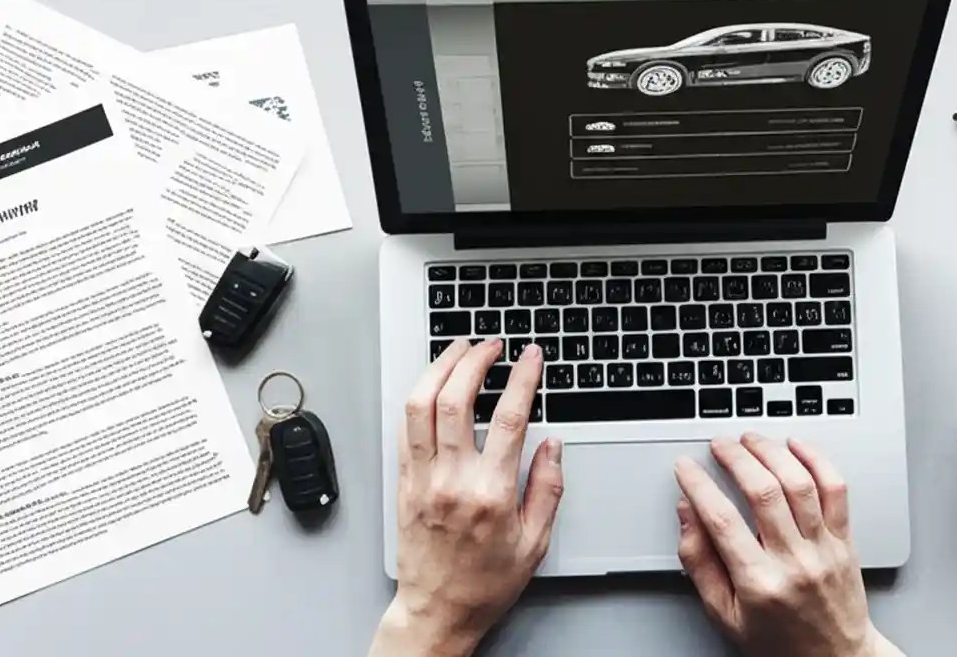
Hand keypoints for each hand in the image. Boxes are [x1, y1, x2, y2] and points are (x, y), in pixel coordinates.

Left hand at [371, 339, 562, 656]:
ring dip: (439, 369)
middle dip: (475, 360)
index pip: (509, 418)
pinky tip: (431, 386)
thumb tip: (552, 445)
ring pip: (421, 406)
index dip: (522, 377)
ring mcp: (423, 479)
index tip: (530, 357)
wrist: (438, 611)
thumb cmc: (484, 584)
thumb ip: (548, 489)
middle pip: (455, 400)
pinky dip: (418, 398)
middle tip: (491, 345)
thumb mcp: (535, 542)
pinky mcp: (404, 483)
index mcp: (491, 493)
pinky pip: (404, 429)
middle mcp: (452, 480)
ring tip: (458, 351)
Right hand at [675, 434, 902, 656]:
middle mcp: (794, 562)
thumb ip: (700, 563)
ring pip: (799, 483)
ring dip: (772, 452)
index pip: (722, 520)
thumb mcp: (723, 614)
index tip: (685, 467)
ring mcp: (824, 548)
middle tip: (718, 445)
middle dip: (735, 458)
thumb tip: (688, 514)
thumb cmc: (777, 641)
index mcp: (759, 583)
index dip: (698, 485)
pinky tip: (796, 446)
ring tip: (750, 440)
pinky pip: (836, 489)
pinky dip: (817, 460)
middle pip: (763, 492)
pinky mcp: (845, 540)